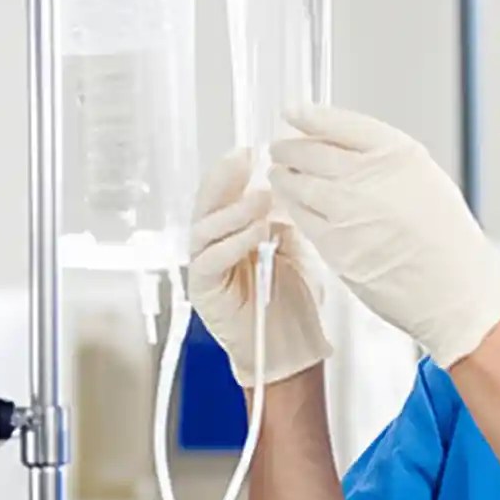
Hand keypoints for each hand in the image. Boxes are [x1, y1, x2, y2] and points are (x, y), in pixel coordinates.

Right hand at [188, 148, 331, 385]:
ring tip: (260, 198)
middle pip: (208, 204)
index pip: (226, 194)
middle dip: (224, 179)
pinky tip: (255, 233)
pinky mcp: (203, 291)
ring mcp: (204, 268)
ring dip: (233, 211)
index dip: (235, 171)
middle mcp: (213, 247)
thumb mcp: (296, 249)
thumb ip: (286, 219)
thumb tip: (288, 185)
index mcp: (232, 233)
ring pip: (206, 228)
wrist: (291, 349)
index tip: (252, 150)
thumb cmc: (293, 303)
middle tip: (242, 159)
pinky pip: (211, 260)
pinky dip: (233, 243)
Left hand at [269, 106, 499, 367]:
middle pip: (312, 151)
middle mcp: (370, 178)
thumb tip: (342, 148)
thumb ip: (385, 161)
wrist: (455, 292)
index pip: (341, 124)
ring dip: (284, 176)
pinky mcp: (335, 247)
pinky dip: (292, 207)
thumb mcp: (427, 180)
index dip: (311, 116)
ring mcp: (349, 213)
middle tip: (279, 146)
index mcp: (398, 155)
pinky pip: (302, 219)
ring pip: (299, 185)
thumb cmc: (448, 242)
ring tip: (279, 173)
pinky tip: (291, 204)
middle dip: (289, 147)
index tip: (293, 112)